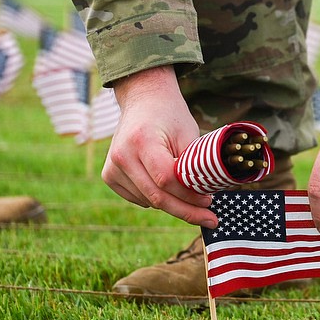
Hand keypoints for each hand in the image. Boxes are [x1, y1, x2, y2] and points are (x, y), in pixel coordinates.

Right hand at [102, 66, 216, 227]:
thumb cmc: (171, 117)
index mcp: (142, 141)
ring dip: (173, 204)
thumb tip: (204, 198)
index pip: (166, 180)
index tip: (210, 203)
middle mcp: (122, 155)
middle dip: (185, 210)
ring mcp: (112, 167)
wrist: (144, 101)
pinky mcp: (109, 175)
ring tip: (193, 198)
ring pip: (148, 201)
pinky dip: (156, 199)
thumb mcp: (188, 134)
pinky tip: (169, 190)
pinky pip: (138, 198)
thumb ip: (192, 166)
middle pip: (156, 196)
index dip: (189, 196)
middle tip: (210, 219)